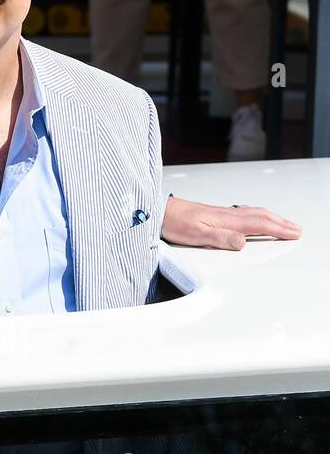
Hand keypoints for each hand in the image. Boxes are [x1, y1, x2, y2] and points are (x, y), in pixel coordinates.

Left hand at [161, 196, 301, 250]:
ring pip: (253, 213)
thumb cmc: (174, 222)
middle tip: (296, 229)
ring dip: (271, 218)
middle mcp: (226, 214)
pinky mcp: (214, 214)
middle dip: (280, 223)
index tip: (294, 233)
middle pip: (260, 216)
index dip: (279, 229)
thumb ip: (220, 238)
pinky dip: (257, 215)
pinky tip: (254, 217)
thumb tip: (243, 242)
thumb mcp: (197, 235)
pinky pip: (243, 213)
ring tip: (282, 223)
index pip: (259, 224)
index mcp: (226, 220)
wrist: (158, 212)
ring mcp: (221, 213)